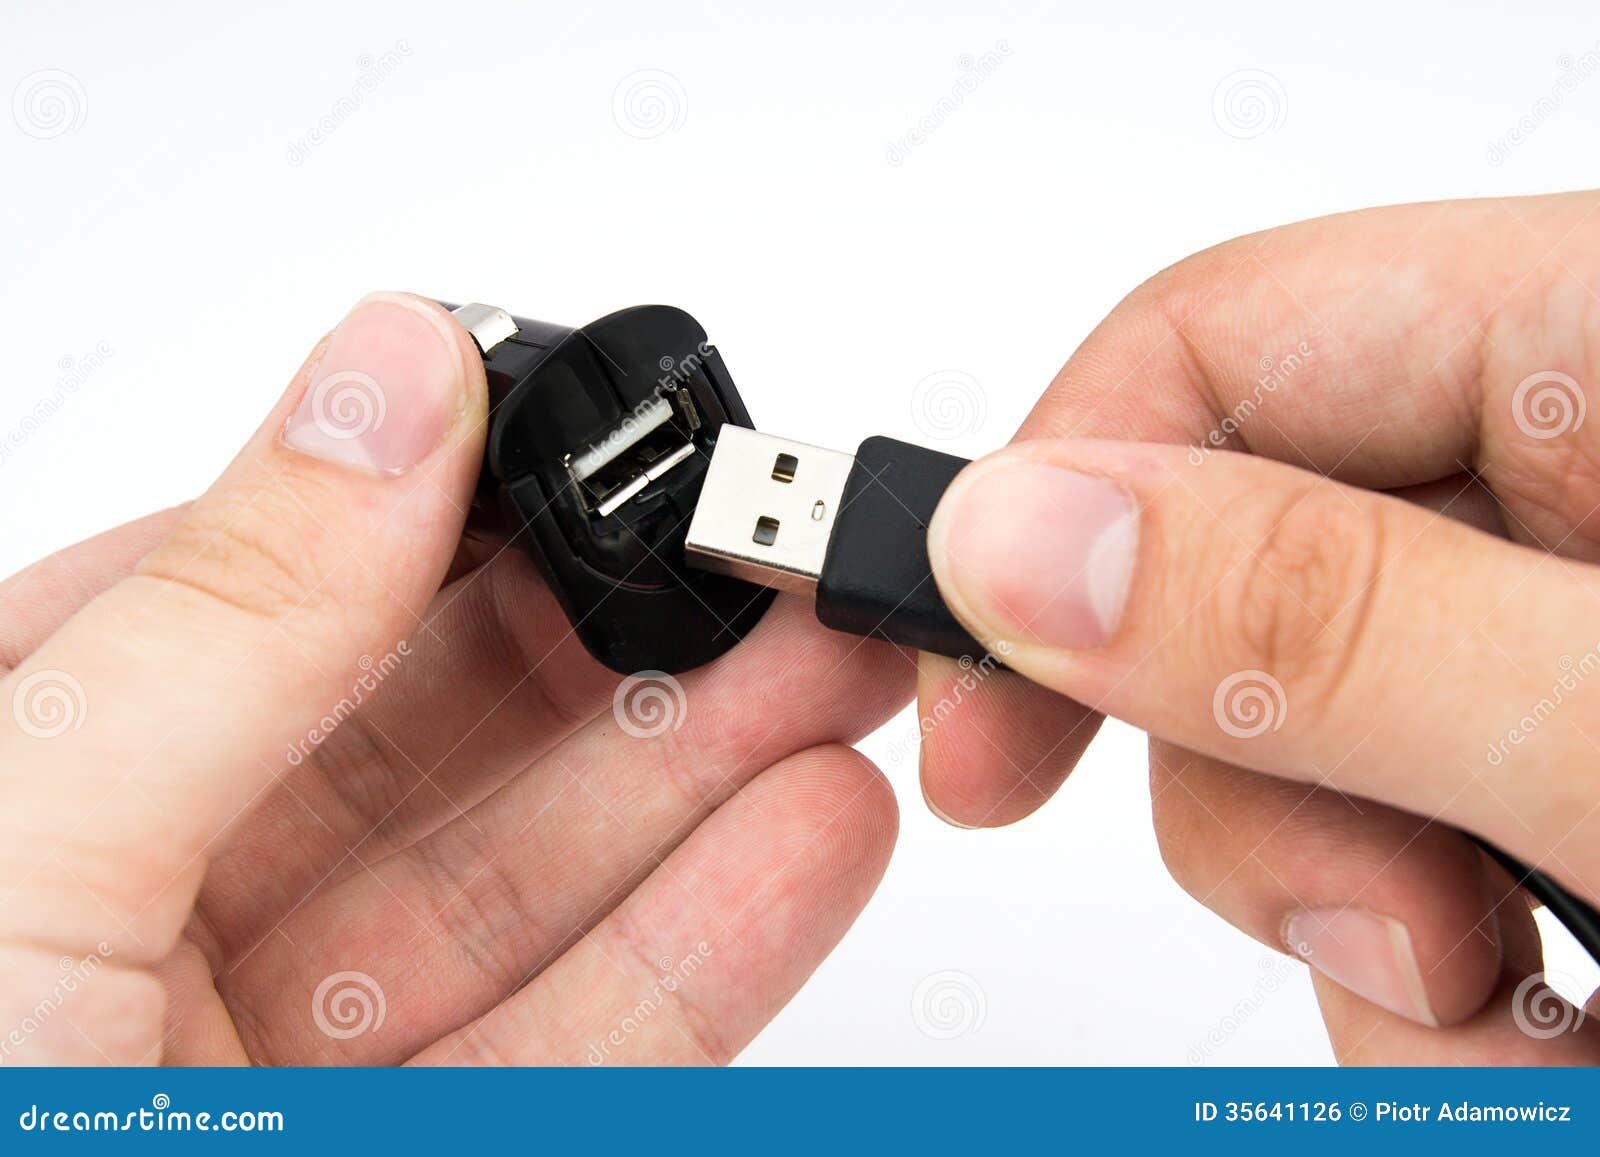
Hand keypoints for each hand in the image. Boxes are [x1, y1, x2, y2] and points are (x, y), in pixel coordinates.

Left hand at [0, 293, 911, 1064]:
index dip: (459, 518)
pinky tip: (812, 837)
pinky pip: (584, 1053)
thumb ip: (224, 618)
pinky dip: (708, 947)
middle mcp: (160, 907)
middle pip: (440, 743)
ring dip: (705, 773)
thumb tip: (386, 379)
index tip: (614, 455)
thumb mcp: (17, 840)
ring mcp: (291, 1056)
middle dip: (629, 643)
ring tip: (840, 673)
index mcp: (30, 779)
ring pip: (534, 890)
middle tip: (778, 560)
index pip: (272, 597)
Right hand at [919, 192, 1599, 1062]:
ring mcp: (1555, 627)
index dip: (1051, 512)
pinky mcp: (1554, 756)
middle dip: (1248, 786)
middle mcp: (1566, 472)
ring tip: (1517, 1016)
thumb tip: (1016, 543)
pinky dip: (1420, 964)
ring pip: (1289, 735)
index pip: (1212, 340)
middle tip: (1385, 929)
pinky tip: (1548, 1018)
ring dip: (1344, 908)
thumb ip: (1329, 623)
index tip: (974, 716)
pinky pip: (1386, 835)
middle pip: (1228, 569)